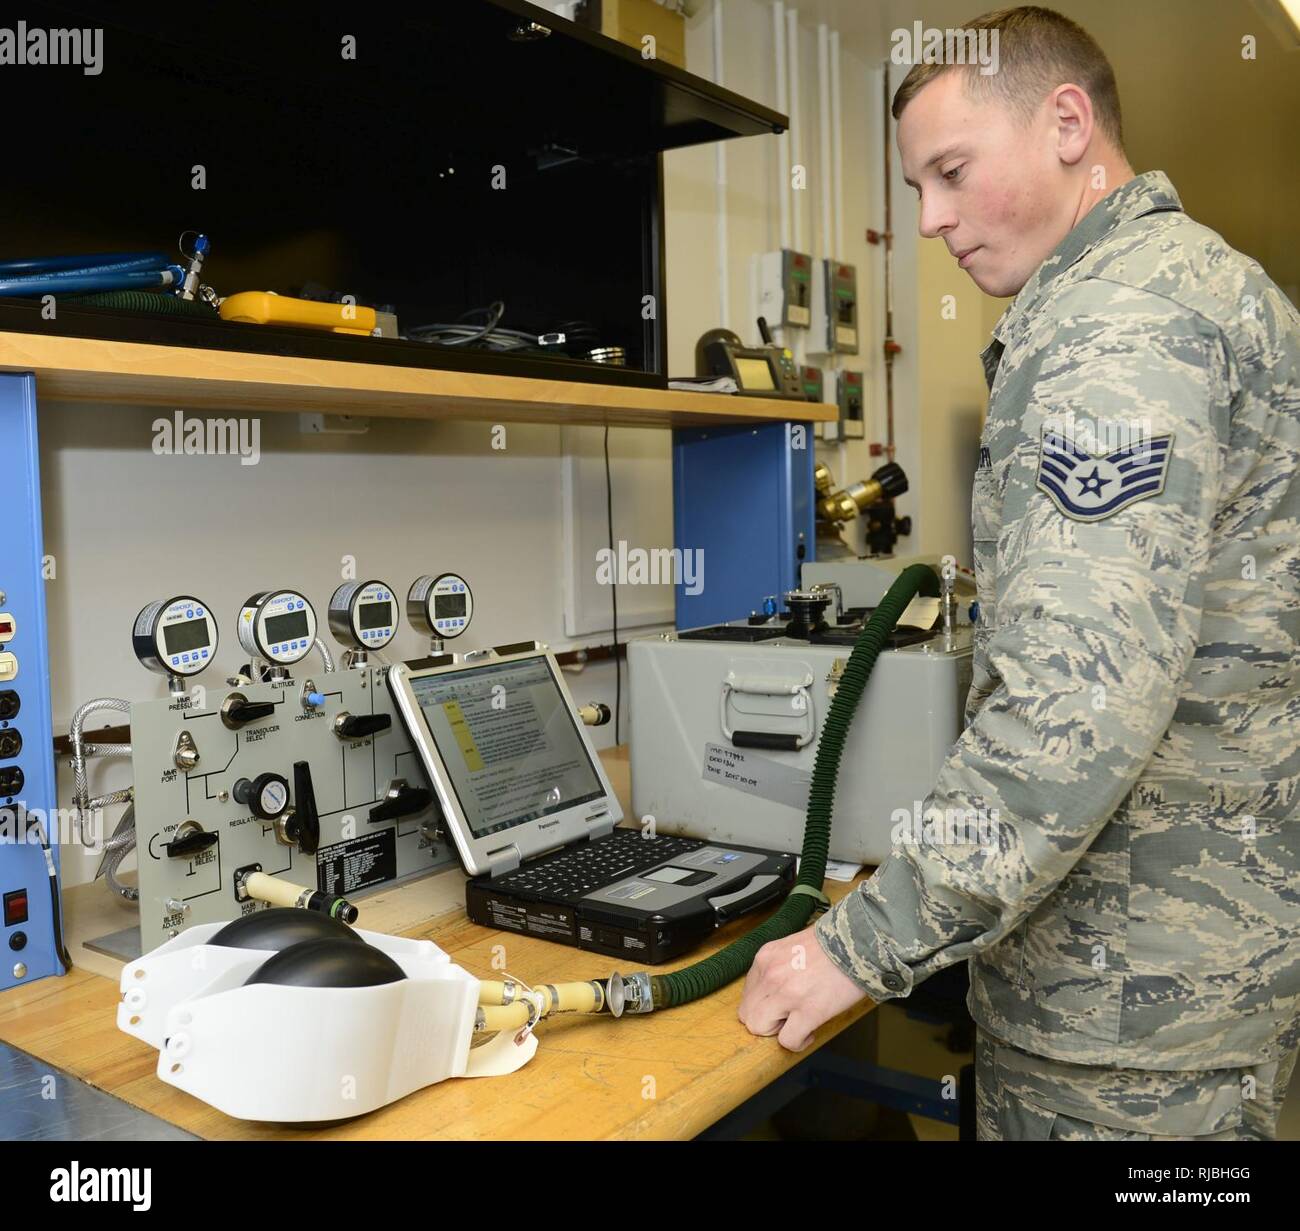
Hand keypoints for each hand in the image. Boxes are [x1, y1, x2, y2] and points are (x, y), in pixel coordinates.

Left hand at [737, 925, 872, 1051]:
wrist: (859, 942)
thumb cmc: (833, 943)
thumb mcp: (792, 946)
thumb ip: (778, 965)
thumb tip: (775, 987)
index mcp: (766, 957)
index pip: (747, 993)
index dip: (763, 1004)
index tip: (778, 1005)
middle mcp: (770, 974)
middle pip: (747, 1013)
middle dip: (766, 1020)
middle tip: (786, 1017)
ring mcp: (786, 994)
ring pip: (759, 1028)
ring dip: (778, 1030)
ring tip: (796, 1023)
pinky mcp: (808, 1011)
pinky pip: (788, 1041)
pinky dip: (798, 1042)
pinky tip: (810, 1031)